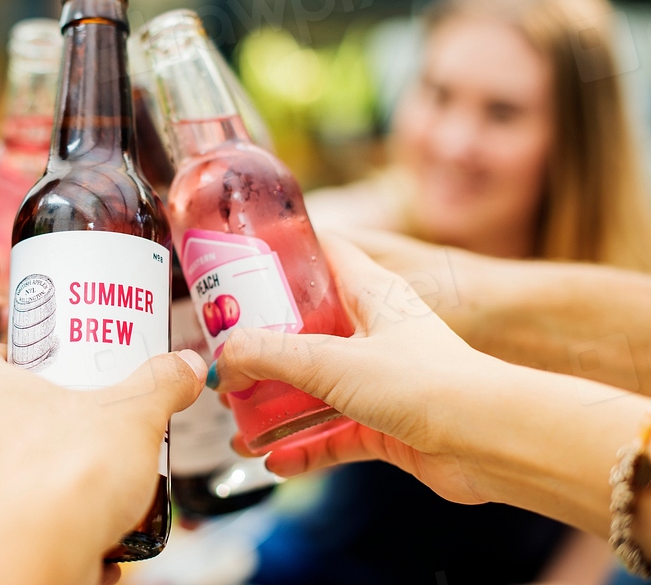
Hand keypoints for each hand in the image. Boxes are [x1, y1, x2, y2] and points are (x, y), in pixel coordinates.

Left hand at [0, 345, 205, 584]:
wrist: (38, 553)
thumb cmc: (66, 465)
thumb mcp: (132, 413)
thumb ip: (160, 383)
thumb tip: (186, 365)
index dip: (41, 363)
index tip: (78, 373)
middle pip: (4, 414)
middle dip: (51, 424)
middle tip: (94, 425)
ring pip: (5, 470)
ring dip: (49, 478)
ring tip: (99, 483)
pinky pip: (8, 519)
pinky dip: (45, 524)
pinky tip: (90, 535)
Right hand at [211, 235, 504, 504]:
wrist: (493, 443)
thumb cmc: (429, 383)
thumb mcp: (334, 360)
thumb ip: (271, 355)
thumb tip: (224, 360)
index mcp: (371, 293)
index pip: (323, 254)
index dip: (283, 254)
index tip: (239, 263)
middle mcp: (375, 331)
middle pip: (307, 328)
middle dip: (263, 345)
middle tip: (223, 356)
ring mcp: (381, 380)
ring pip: (315, 387)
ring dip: (277, 406)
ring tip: (238, 424)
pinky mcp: (387, 425)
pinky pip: (333, 434)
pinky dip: (304, 448)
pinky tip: (274, 462)